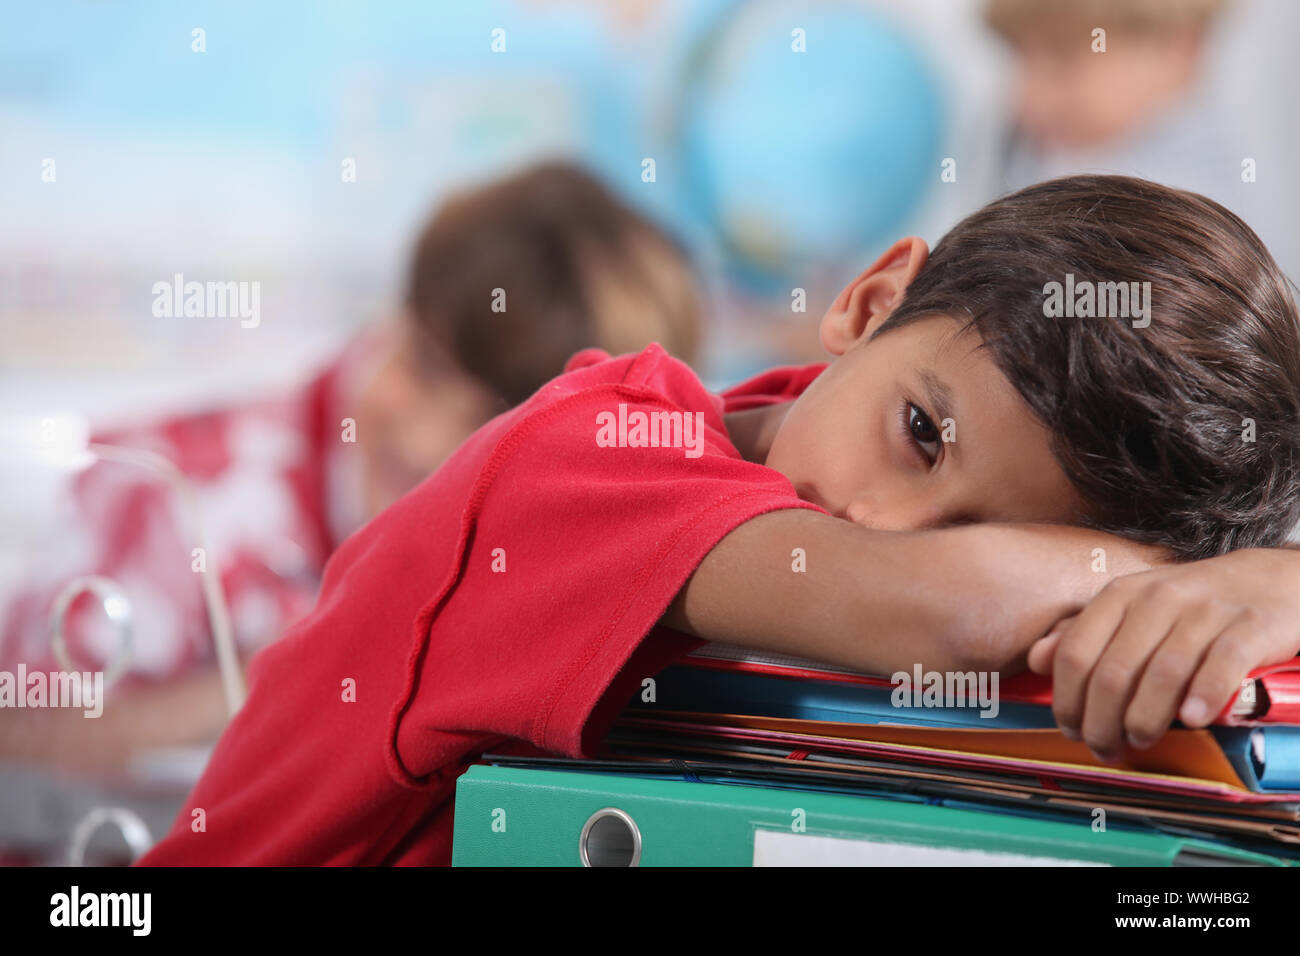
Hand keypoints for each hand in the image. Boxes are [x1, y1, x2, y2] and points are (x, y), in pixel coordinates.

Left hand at [1026, 547, 1299, 761]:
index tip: (1071, 730)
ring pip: (1162, 673)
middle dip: (1102, 721)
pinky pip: (1222, 664)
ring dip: (1145, 717)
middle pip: (1114, 672)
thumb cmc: (1190, 605)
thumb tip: (1036, 659)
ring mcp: (1205, 611)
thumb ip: (1083, 633)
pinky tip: (1192, 719)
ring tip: (1140, 739)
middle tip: (1106, 747)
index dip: (1067, 700)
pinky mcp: (1250, 626)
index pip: (1076, 653)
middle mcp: (1158, 599)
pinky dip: (1204, 696)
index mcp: (1121, 596)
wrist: (1268, 580)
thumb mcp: (1130, 609)